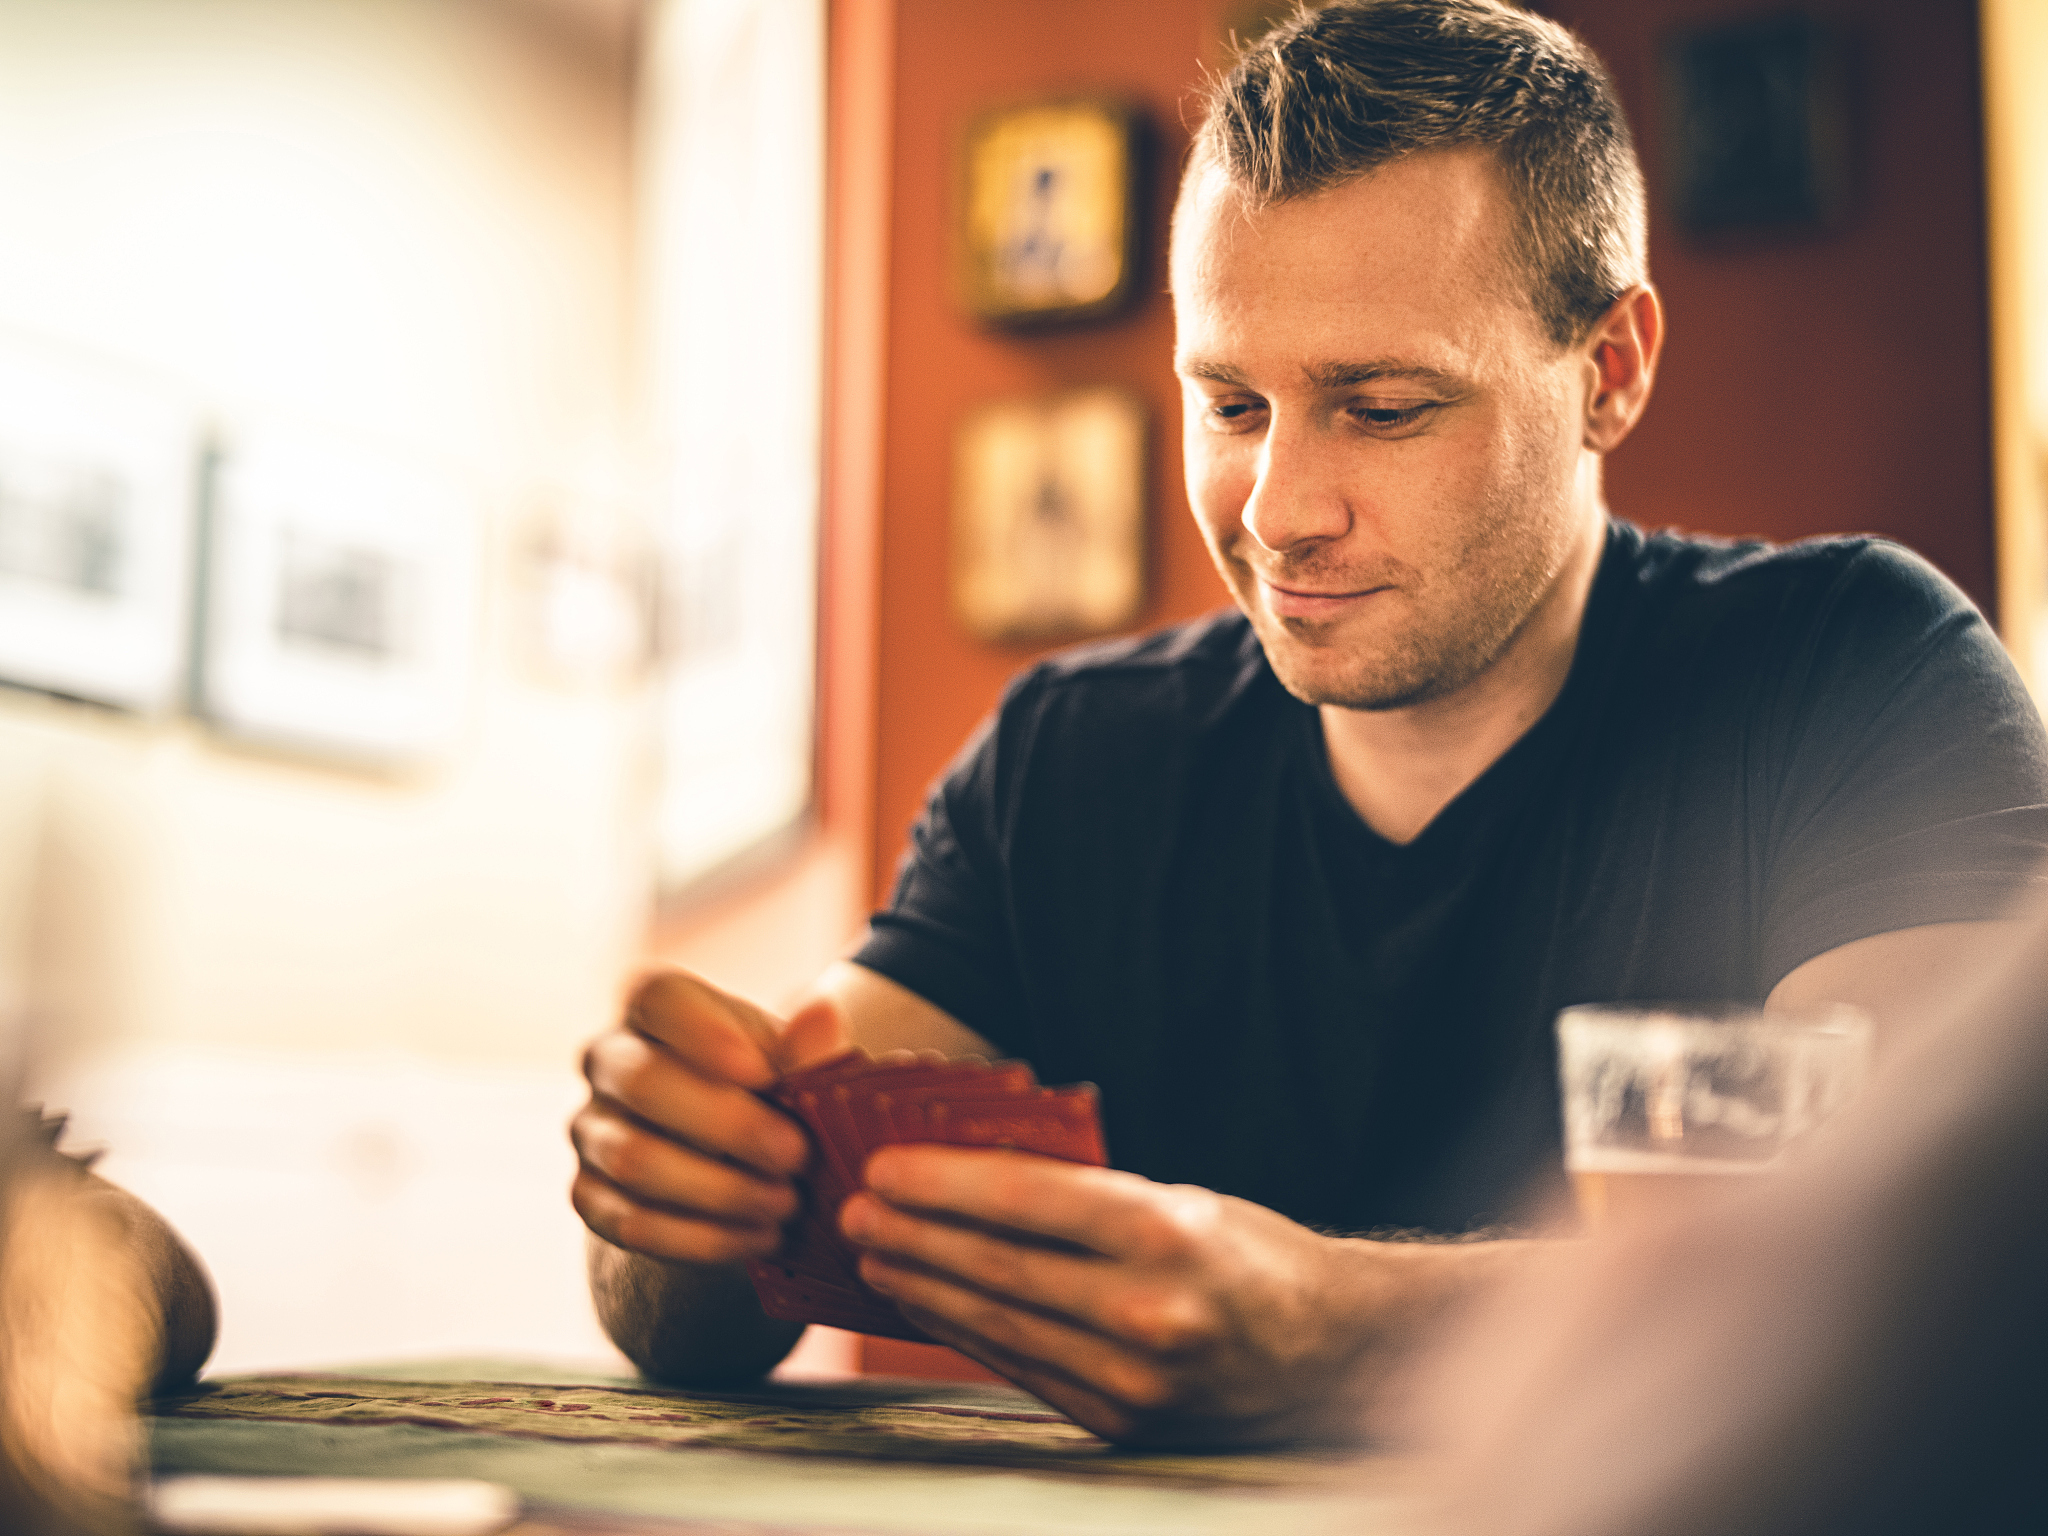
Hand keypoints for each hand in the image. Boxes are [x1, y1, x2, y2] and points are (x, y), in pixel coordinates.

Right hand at [571, 970, 849, 1264]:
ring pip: (634, 1159)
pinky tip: (759, 1237)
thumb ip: (805, 1047)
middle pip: (642, 1082)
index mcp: (653, 1006)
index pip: (656, 997)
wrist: (737, 1153)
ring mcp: (592, 1130)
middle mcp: (608, 1060)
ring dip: (719, 1189)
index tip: (762, 1073)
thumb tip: (820, 1016)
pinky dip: (703, 1238)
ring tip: (786, 1203)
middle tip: (797, 1155)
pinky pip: (632, 1223)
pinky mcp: (590, 1196)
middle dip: (728, 1126)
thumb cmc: (769, 1086)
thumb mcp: (794, 1061)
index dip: (704, 1033)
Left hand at [837, 1148, 1455, 1446]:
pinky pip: (1022, 1369)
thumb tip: (972, 1177)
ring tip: (873, 1255)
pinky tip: (928, 1305)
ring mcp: (1133, 1379)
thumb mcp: (1183, 1201)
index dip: (944, 1182)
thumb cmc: (1251, 1259)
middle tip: (853, 1209)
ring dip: (923, 1288)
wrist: (1336, 1357)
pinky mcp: (1122, 1424)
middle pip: (998, 1266)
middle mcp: (1148, 1311)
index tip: (884, 1166)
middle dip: (914, 1236)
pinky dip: (966, 1334)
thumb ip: (1088, 1198)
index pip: (1027, 1201)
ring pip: (999, 1324)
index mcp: (1166, 1234)